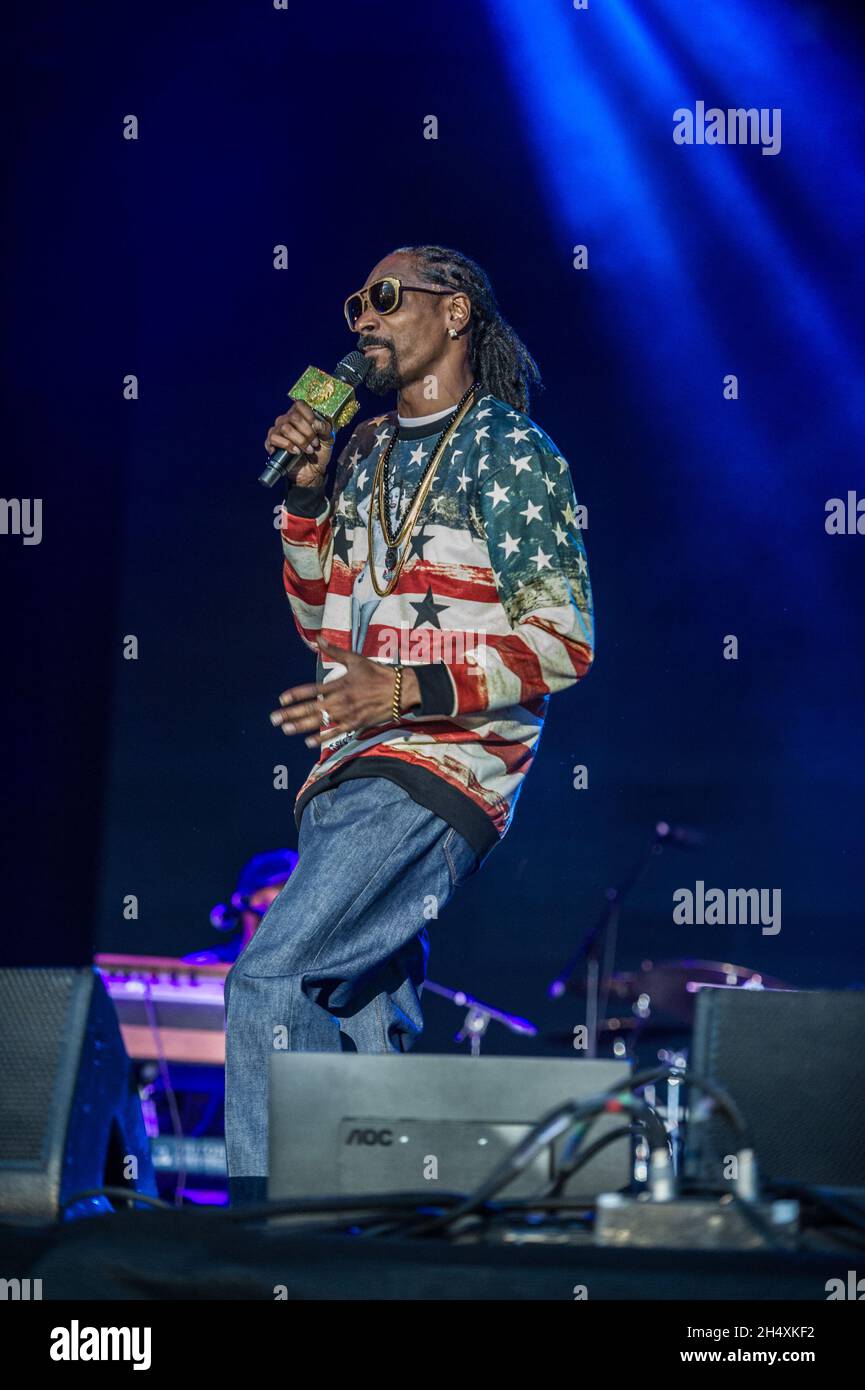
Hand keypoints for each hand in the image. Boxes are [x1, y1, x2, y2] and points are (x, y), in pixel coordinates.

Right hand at [264, 401, 334, 487]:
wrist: (312, 471)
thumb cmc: (318, 452)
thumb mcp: (328, 438)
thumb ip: (325, 428)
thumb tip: (318, 424)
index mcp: (299, 415)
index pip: (299, 404)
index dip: (310, 415)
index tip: (317, 428)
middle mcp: (286, 420)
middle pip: (293, 417)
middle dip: (307, 432)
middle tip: (314, 443)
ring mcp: (277, 431)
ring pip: (285, 428)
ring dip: (300, 440)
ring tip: (308, 450)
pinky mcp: (271, 443)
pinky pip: (274, 438)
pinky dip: (288, 446)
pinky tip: (296, 452)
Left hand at [269, 637, 420, 747]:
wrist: (400, 690)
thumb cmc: (378, 673)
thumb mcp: (356, 659)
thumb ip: (334, 651)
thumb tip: (318, 638)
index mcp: (339, 684)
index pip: (312, 690)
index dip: (295, 695)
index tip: (282, 699)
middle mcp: (340, 700)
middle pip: (311, 708)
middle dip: (291, 714)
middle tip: (274, 719)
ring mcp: (347, 713)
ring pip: (319, 722)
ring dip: (300, 726)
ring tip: (285, 729)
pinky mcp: (356, 724)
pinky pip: (335, 732)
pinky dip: (321, 738)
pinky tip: (308, 742)